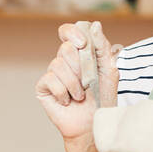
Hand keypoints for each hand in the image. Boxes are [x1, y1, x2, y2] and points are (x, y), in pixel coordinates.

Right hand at [35, 20, 120, 143]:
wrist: (93, 126)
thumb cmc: (103, 100)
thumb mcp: (109, 71)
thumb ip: (103, 47)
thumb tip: (95, 25)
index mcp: (79, 54)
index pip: (68, 32)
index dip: (72, 33)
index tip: (83, 44)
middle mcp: (64, 62)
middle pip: (65, 48)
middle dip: (81, 67)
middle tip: (88, 82)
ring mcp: (52, 74)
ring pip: (58, 64)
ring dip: (74, 83)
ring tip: (80, 96)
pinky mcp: (43, 88)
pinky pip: (50, 79)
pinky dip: (63, 92)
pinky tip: (68, 101)